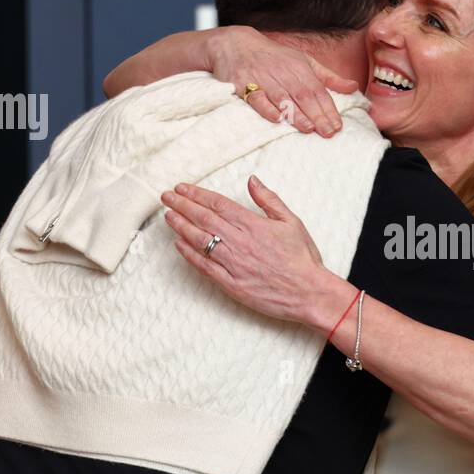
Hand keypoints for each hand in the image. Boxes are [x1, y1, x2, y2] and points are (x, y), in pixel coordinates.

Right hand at [103, 26, 358, 136]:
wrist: (232, 43)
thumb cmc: (272, 57)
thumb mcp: (302, 63)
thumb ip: (327, 78)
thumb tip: (353, 88)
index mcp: (298, 66)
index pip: (317, 90)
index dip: (328, 109)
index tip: (337, 127)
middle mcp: (281, 70)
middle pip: (302, 95)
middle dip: (316, 114)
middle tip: (327, 133)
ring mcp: (260, 75)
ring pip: (280, 96)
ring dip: (294, 113)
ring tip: (307, 129)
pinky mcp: (240, 82)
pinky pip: (253, 96)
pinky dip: (264, 108)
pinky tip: (275, 119)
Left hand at [161, 178, 339, 324]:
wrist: (308, 292)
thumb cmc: (302, 258)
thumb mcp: (291, 221)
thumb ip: (269, 200)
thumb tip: (252, 180)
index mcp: (253, 224)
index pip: (217, 204)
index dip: (196, 194)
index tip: (181, 188)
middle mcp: (239, 241)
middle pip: (203, 218)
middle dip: (181, 205)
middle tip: (165, 196)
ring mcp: (232, 263)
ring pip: (199, 240)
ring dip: (180, 226)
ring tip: (168, 216)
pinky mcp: (230, 283)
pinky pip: (204, 266)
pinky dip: (189, 255)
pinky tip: (178, 245)